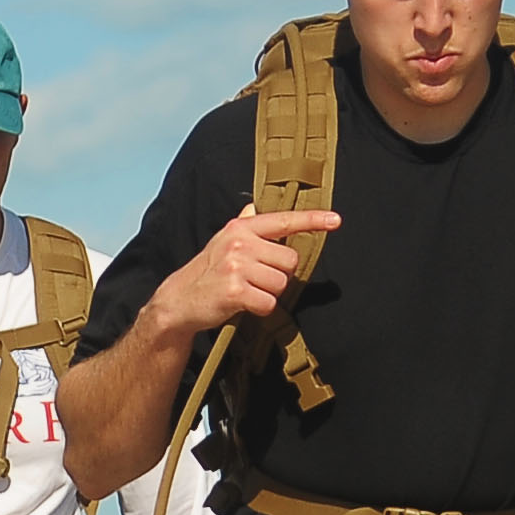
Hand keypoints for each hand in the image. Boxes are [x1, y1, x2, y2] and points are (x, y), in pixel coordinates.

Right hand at [148, 208, 341, 342]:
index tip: (336, 220)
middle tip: (256, 280)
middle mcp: (240, 243)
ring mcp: (237, 267)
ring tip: (248, 292)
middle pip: (290, 260)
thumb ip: (243, 224)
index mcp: (240, 228)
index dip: (312, 220)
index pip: (283, 221)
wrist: (178, 300)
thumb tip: (254, 205)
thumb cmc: (207, 271)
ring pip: (281, 284)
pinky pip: (269, 302)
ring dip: (269, 294)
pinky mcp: (236, 291)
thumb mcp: (222, 241)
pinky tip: (243, 304)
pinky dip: (260, 308)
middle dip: (279, 275)